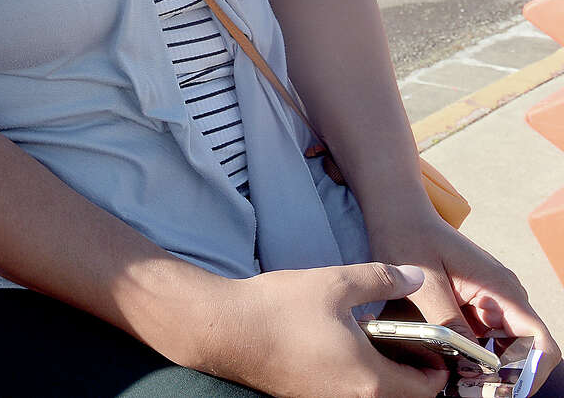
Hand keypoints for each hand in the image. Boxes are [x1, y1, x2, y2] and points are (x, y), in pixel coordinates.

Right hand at [190, 262, 447, 397]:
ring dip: (383, 372)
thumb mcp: (335, 283)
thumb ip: (381, 279)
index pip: (426, 389)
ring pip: (374, 395)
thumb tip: (417, 276)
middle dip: (411, 370)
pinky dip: (357, 373)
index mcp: (371, 381)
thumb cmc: (281, 308)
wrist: (226, 329)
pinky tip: (340, 340)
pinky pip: (349, 391)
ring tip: (372, 333)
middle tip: (404, 335)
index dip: (436, 365)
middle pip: (403, 397)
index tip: (430, 340)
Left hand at [368, 215, 560, 393]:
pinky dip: (465, 354)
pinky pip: (478, 339)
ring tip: (451, 380)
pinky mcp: (471, 306)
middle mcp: (503, 298)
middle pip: (521, 354)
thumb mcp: (423, 281)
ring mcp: (489, 302)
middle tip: (466, 390)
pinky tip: (442, 362)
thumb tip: (469, 363)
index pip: (540, 343)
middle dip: (499, 379)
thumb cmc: (408, 236)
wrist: (395, 211)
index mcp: (501, 290)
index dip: (531, 374)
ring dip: (480, 369)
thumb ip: (447, 322)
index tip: (503, 392)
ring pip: (498, 351)